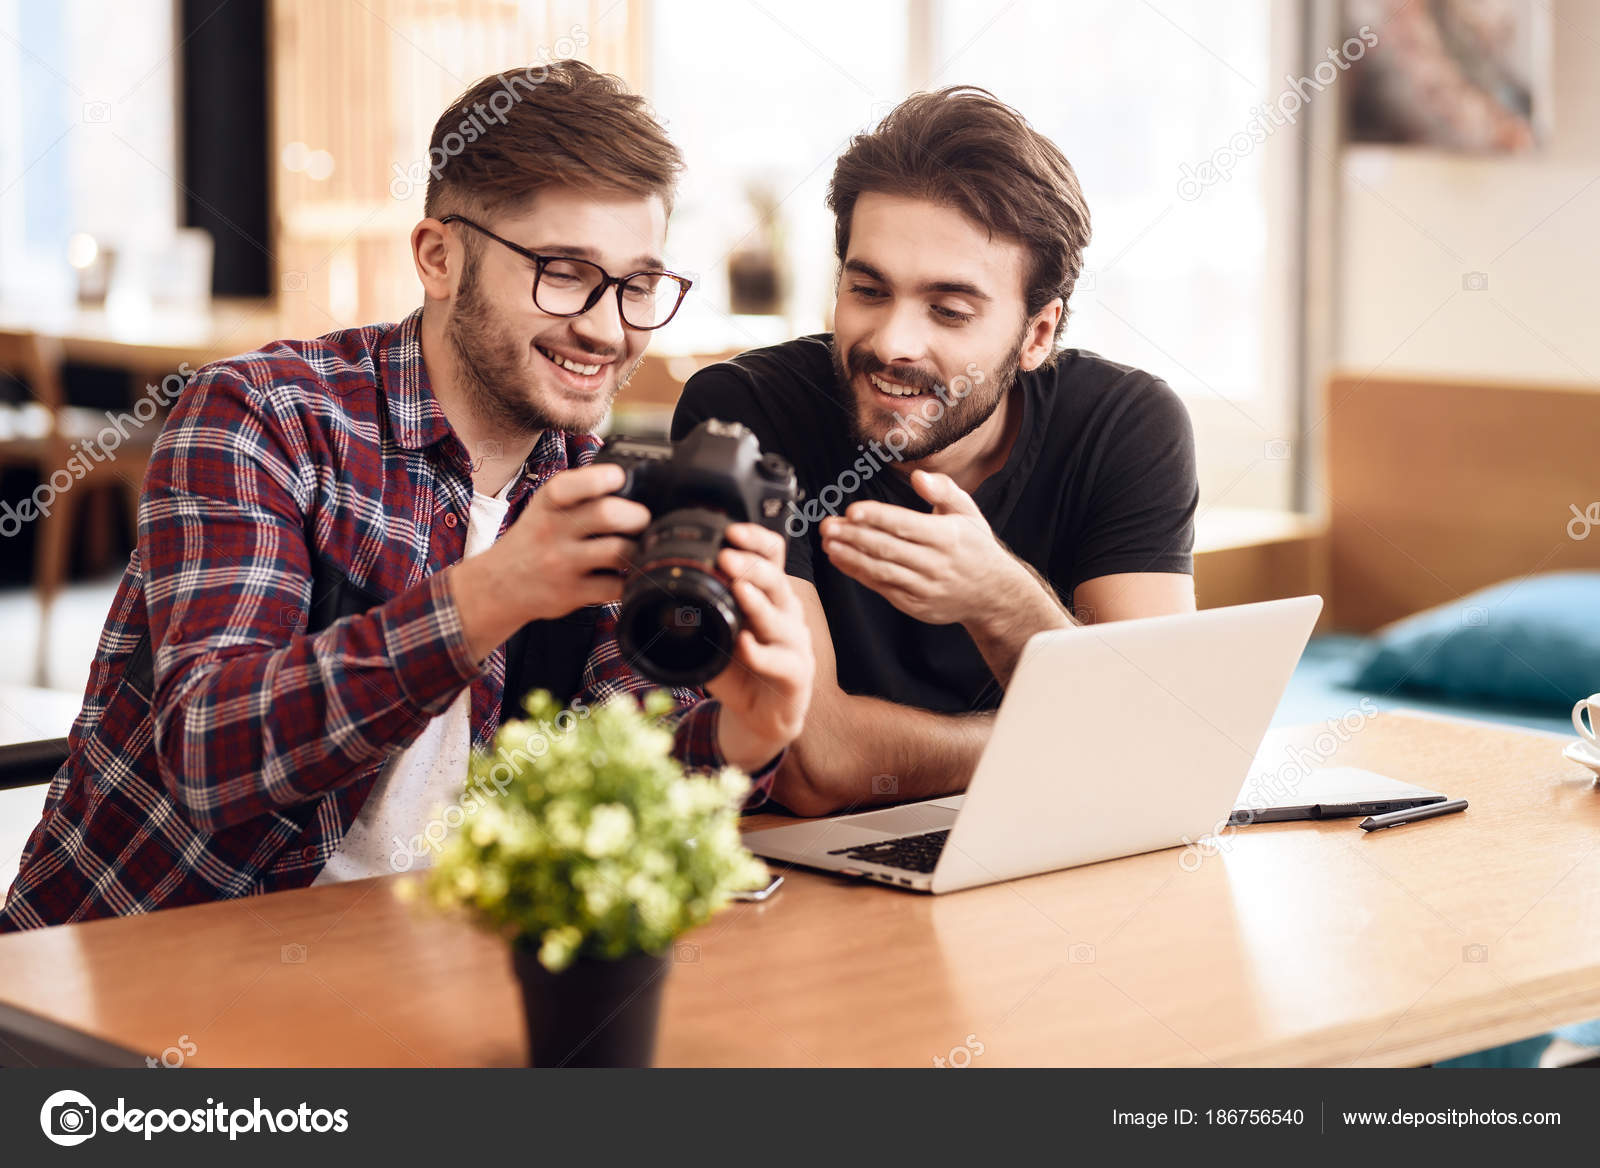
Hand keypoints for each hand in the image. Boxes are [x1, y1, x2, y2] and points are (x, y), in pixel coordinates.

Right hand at [453, 463, 648, 660]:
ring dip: (638, 549)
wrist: (499, 584)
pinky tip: (624, 575)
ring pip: (618, 551)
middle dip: (637, 516)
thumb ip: (581, 493)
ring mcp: (562, 564)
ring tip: (636, 549)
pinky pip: (616, 586)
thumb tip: (634, 484)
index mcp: (549, 503)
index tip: (620, 479)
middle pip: (607, 514)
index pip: (572, 485)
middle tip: (642, 521)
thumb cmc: (534, 539)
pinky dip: (629, 581)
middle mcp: (553, 530)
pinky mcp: (571, 593)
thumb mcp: (545, 507)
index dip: (602, 478)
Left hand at [705, 523, 813, 771]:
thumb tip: (648, 587)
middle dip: (751, 566)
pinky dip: (760, 653)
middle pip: (777, 580)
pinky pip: (780, 661)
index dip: (756, 540)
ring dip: (757, 603)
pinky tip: (744, 644)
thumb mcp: (714, 632)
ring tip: (739, 589)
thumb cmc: (739, 667)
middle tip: (726, 557)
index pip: (772, 555)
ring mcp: (794, 643)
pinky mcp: (796, 673)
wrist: (761, 714)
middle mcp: (786, 613)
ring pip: (780, 617)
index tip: (731, 531)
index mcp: (768, 594)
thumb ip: (695, 610)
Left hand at [819, 469, 1026, 625]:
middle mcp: (936, 564)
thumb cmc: (975, 546)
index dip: (877, 517)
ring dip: (851, 556)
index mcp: (948, 537)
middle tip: (827, 525)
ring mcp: (924, 588)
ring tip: (828, 542)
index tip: (851, 509)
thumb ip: (943, 490)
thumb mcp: (968, 512)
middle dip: (854, 536)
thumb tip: (918, 476)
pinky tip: (840, 559)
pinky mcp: (914, 604)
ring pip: (881, 571)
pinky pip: (882, 587)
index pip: (906, 525)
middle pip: (888, 549)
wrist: (992, 594)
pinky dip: (859, 573)